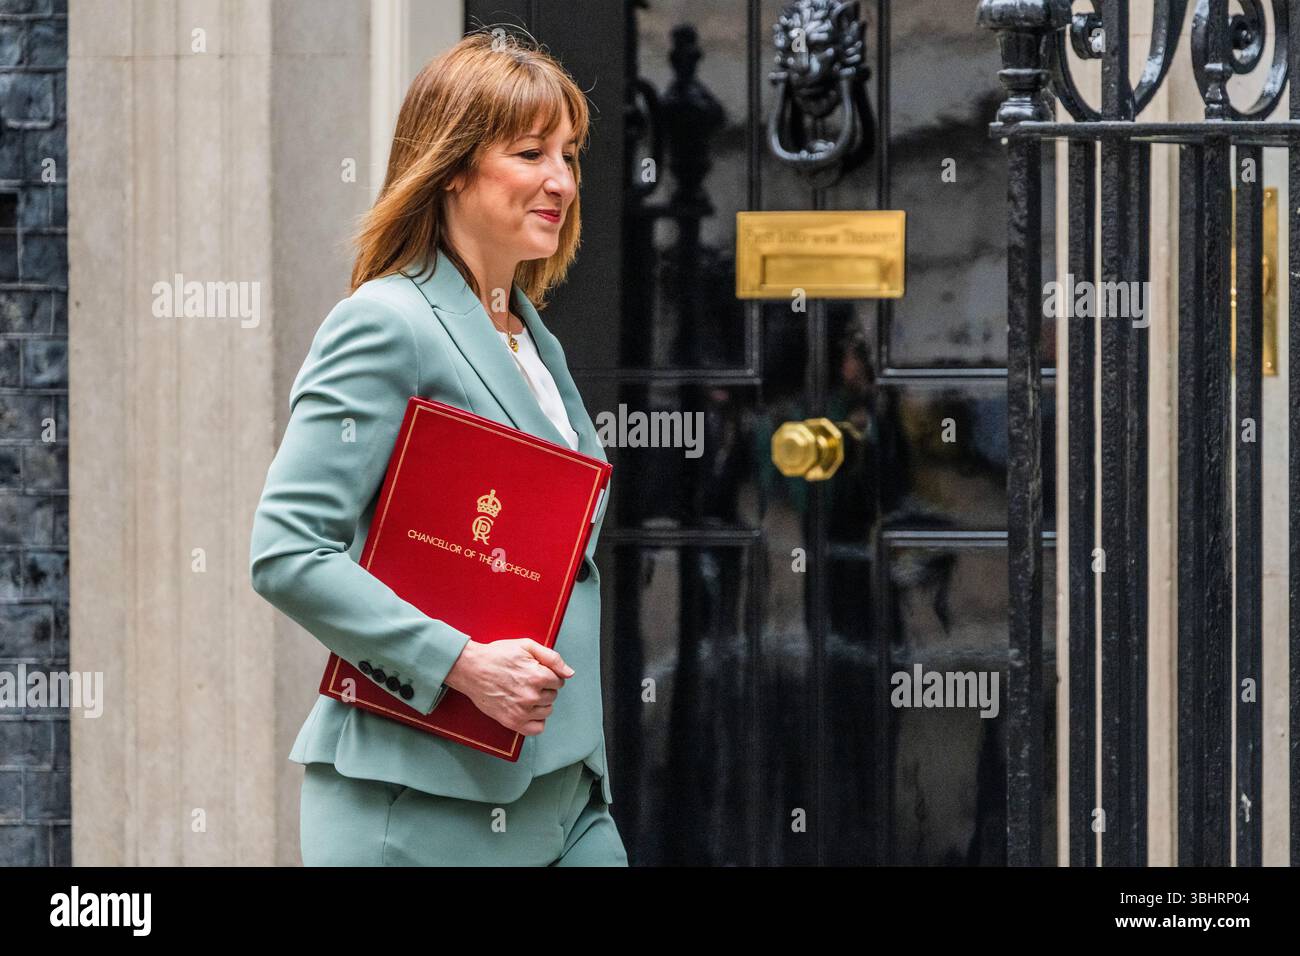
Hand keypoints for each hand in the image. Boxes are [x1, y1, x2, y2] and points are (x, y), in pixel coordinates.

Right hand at [444, 638, 574, 735]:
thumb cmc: (497, 655)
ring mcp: (521, 711)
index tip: (536, 672)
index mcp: (537, 676)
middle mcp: (531, 696)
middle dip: (544, 688)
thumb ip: (552, 658)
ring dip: (540, 703)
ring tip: (524, 693)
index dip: (548, 675)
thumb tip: (569, 673)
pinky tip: (527, 710)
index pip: (559, 681)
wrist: (471, 668)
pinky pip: (537, 729)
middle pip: (553, 696)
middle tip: (527, 681)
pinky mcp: (512, 722)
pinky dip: (536, 721)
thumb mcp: (526, 646)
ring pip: (547, 711)